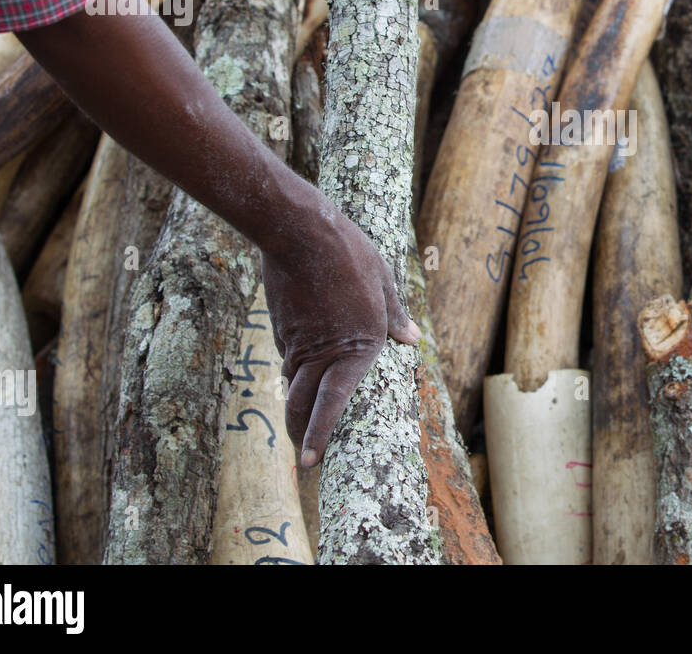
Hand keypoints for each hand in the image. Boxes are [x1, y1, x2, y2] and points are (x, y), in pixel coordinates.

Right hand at [263, 208, 420, 466]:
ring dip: (296, 407)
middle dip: (300, 433)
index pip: (332, 403)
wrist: (300, 231)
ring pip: (292, 385)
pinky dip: (294, 371)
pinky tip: (300, 371)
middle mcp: (324, 351)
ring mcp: (297, 341)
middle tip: (304, 456)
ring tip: (299, 425)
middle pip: (302, 404)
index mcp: (357, 346)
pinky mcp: (281, 328)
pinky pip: (288, 359)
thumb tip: (411, 340)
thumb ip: (395, 316)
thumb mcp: (384, 282)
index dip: (319, 434)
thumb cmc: (350, 254)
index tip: (312, 460)